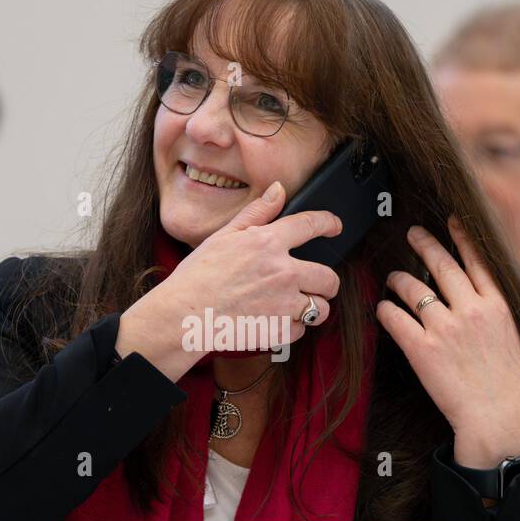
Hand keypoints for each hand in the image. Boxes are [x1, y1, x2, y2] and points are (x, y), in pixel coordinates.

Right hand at [116, 181, 342, 380]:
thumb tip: (279, 189)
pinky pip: (301, 331)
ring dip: (314, 308)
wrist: (184, 316)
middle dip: (327, 281)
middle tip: (316, 284)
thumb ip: (257, 212)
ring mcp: (284, 304)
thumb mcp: (224, 236)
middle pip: (329, 278)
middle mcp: (283, 273)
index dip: (329, 223)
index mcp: (268, 243)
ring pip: (321, 308)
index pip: (311, 225)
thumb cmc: (197, 276)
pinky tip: (275, 321)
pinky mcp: (279, 330)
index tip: (335, 226)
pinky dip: (292, 328)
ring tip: (297, 306)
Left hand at [376, 221, 519, 468]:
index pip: (477, 260)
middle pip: (442, 264)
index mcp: (496, 306)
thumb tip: (479, 295)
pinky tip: (383, 308)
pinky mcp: (422, 348)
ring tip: (394, 278)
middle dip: (424, 243)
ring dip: (399, 279)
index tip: (451, 220)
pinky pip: (394, 316)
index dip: (462, 237)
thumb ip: (494, 313)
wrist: (494, 417)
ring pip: (413, 287)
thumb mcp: (512, 338)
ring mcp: (444, 328)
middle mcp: (470, 310)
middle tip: (413, 233)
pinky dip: (385, 309)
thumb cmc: (505, 384)